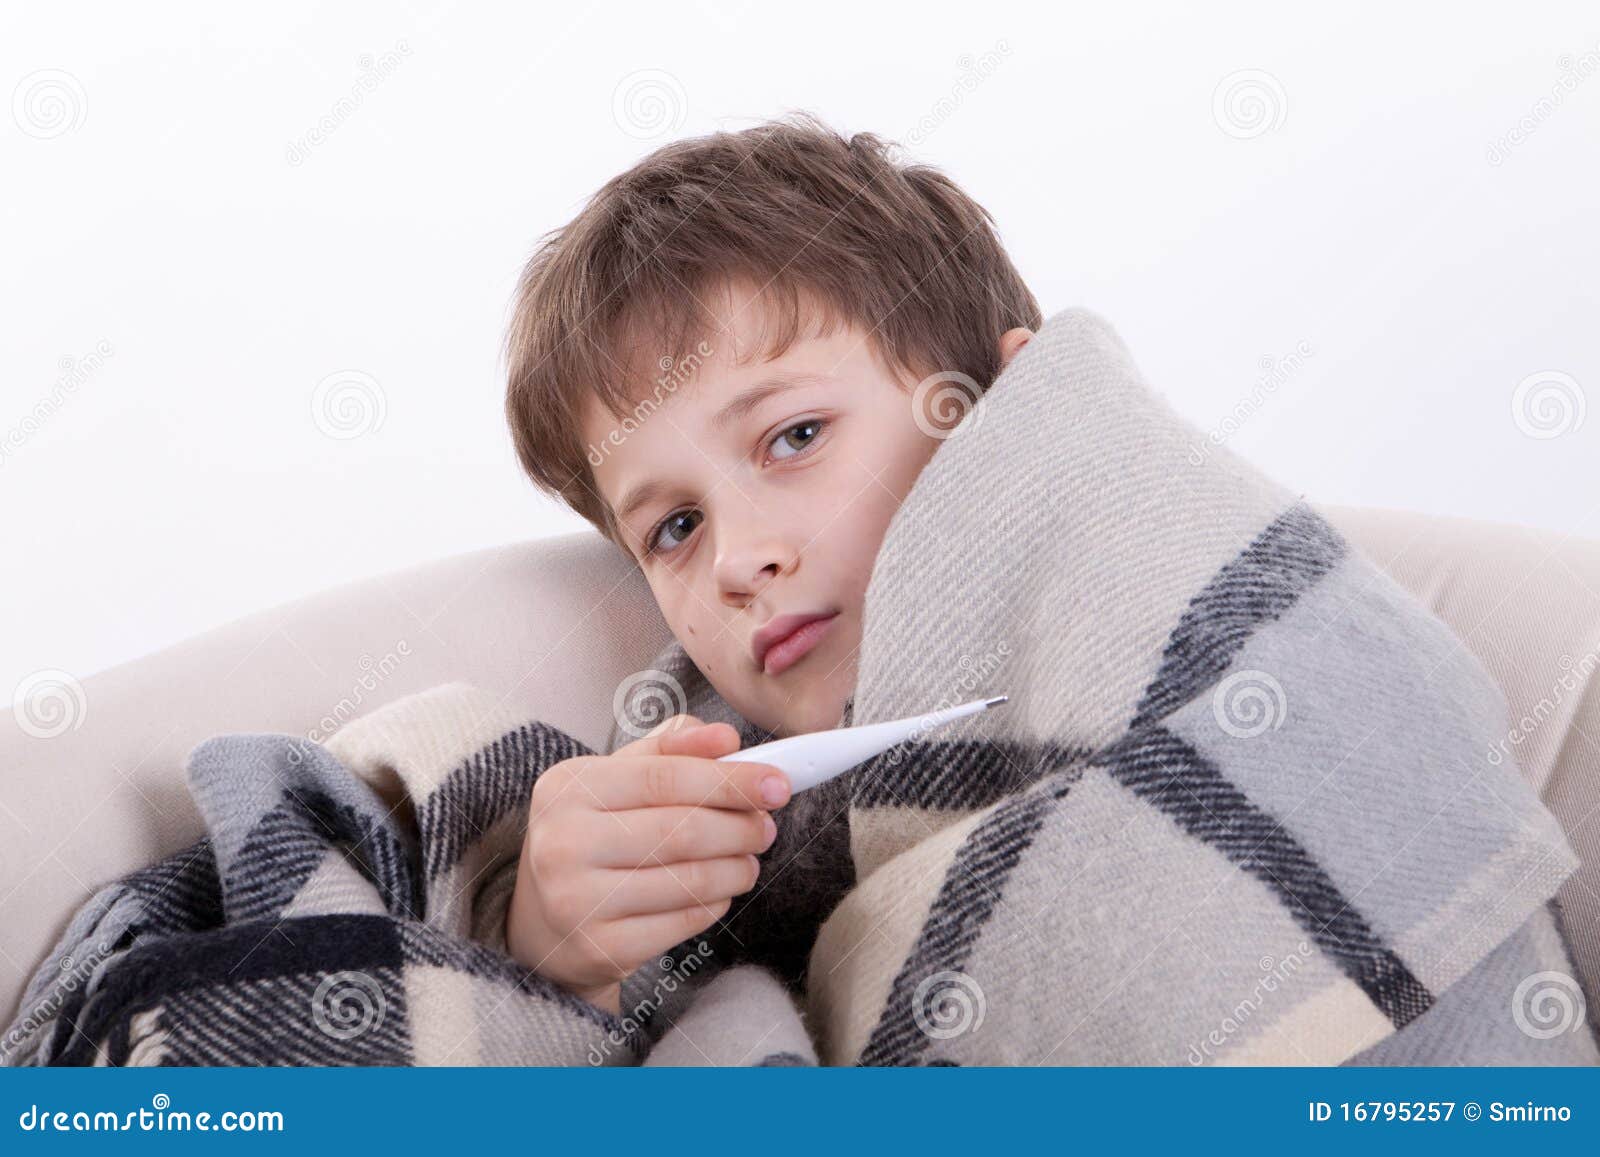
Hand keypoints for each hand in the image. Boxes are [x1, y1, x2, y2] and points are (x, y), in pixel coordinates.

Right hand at [504, 714, 789, 1013]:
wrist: (543, 921)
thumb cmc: (591, 835)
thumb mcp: (615, 780)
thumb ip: (669, 748)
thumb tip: (726, 738)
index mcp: (566, 787)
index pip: (666, 777)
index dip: (730, 780)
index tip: (778, 783)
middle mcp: (563, 843)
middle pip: (684, 830)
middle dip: (740, 827)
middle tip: (766, 826)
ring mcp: (577, 901)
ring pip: (690, 880)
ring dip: (736, 869)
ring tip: (748, 860)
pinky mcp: (599, 949)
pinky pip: (683, 922)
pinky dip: (714, 904)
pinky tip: (719, 892)